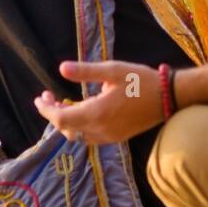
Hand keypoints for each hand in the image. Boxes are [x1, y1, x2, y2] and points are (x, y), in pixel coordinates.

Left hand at [33, 61, 164, 144]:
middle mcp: (100, 130)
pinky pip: (89, 136)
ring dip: (66, 121)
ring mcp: (109, 137)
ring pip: (77, 135)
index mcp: (96, 113)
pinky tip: (81, 110)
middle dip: (53, 113)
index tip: (39, 97)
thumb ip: (85, 71)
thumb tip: (61, 68)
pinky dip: (79, 126)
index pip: (60, 119)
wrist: (168, 98)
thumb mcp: (112, 70)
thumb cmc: (141, 80)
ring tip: (61, 102)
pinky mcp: (116, 137)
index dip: (46, 110)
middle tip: (48, 96)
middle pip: (66, 129)